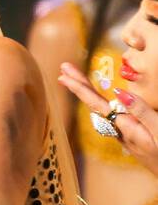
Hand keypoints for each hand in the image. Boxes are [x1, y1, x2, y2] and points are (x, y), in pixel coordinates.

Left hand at [58, 62, 157, 177]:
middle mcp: (118, 130)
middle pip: (94, 104)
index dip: (80, 88)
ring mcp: (123, 134)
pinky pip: (110, 115)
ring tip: (75, 78)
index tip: (64, 75)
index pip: (96, 104)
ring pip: (100, 109)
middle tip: (63, 68)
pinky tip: (96, 100)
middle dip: (79, 85)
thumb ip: (141, 112)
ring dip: (87, 92)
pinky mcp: (130, 136)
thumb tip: (119, 92)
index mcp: (124, 126)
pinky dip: (99, 103)